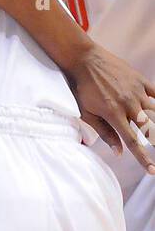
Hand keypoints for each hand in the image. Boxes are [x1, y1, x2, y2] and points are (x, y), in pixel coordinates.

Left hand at [68, 44, 154, 172]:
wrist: (85, 60)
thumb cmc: (83, 89)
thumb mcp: (88, 114)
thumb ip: (105, 134)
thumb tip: (118, 153)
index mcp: (114, 115)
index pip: (132, 141)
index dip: (143, 158)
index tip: (151, 171)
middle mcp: (129, 104)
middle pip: (150, 128)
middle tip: (154, 147)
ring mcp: (136, 91)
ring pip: (154, 112)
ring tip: (153, 133)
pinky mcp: (140, 80)